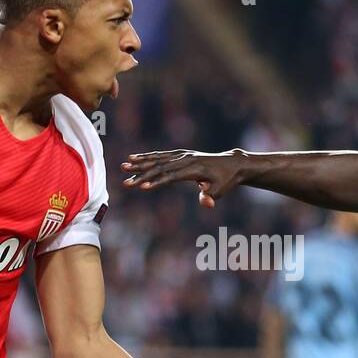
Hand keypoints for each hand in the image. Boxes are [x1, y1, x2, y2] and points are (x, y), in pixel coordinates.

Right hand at [122, 150, 247, 207]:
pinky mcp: (182, 154)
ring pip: (159, 158)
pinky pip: (162, 155)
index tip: (141, 187)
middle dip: (142, 174)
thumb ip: (210, 196)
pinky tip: (134, 158)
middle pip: (160, 167)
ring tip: (125, 165)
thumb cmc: (226, 181)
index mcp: (194, 169)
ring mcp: (183, 155)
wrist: (232, 164)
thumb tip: (206, 204)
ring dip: (141, 162)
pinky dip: (148, 156)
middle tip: (125, 180)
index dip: (156, 182)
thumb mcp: (221, 190)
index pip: (171, 177)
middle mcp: (186, 159)